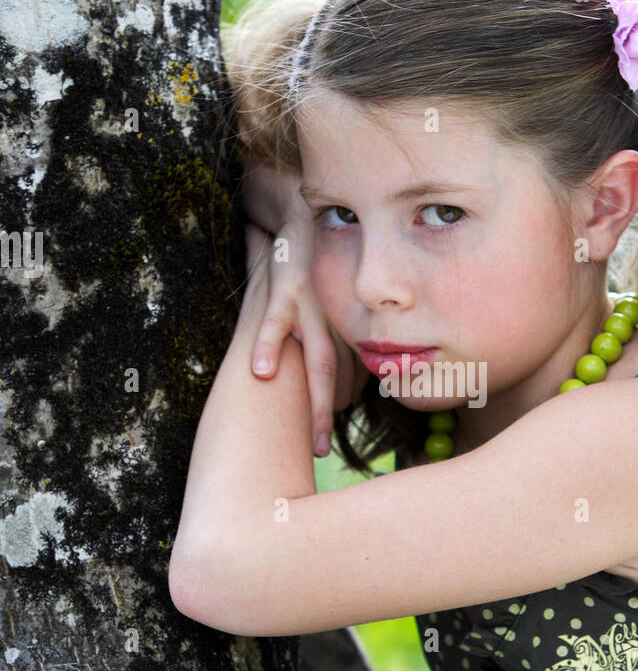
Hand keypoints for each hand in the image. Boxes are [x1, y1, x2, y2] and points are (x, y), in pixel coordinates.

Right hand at [243, 220, 368, 456]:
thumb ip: (311, 342)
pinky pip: (274, 323)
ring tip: (311, 435)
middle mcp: (332, 324)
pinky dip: (268, 347)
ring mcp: (311, 310)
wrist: (301, 219)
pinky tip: (259, 374)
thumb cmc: (305, 271)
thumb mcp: (313, 307)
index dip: (335, 407)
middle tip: (320, 451)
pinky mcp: (286, 291)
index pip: (345, 379)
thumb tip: (294, 381)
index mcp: (339, 330)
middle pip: (335, 379)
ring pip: (317, 360)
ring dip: (314, 399)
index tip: (320, 438)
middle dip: (325, 415)